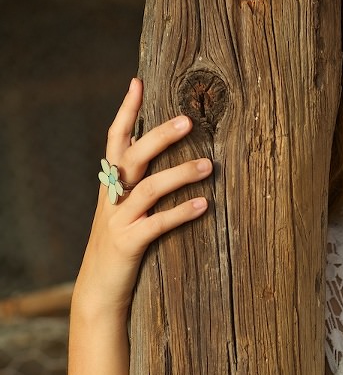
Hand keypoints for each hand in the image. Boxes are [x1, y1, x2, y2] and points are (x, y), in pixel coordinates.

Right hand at [75, 78, 212, 316]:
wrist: (99, 292)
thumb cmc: (121, 249)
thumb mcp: (123, 213)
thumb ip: (137, 187)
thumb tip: (165, 160)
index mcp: (110, 186)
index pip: (115, 140)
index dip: (125, 111)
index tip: (137, 82)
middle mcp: (110, 198)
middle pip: (132, 157)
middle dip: (159, 136)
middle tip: (188, 120)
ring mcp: (117, 221)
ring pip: (148, 189)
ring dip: (180, 174)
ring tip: (210, 165)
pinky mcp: (128, 244)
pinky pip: (157, 224)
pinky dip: (181, 212)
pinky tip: (204, 205)